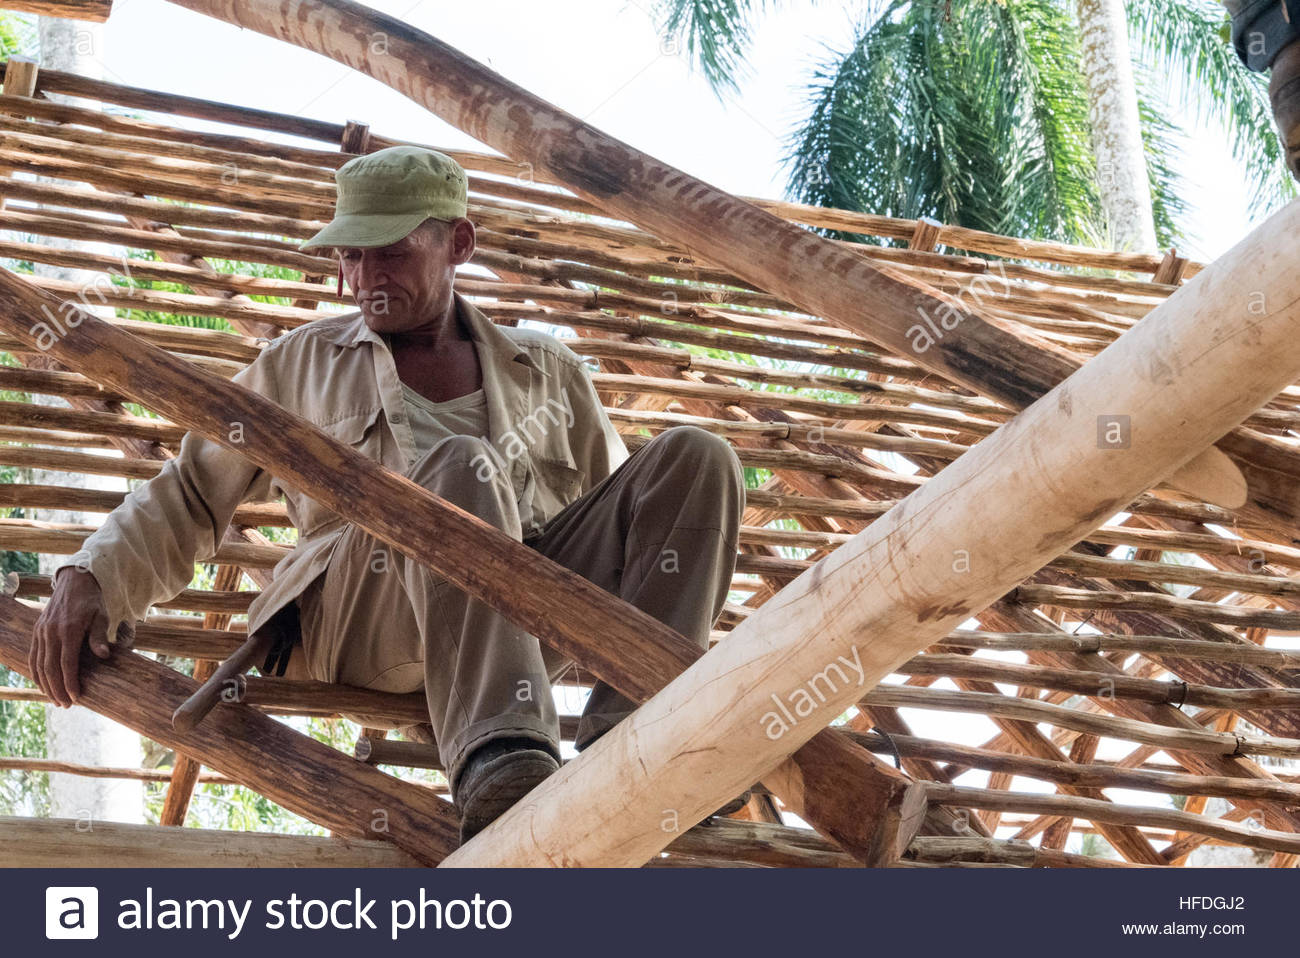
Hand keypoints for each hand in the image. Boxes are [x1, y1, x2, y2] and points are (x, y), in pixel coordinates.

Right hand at [30, 566, 112, 706]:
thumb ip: (100, 637)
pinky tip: (42, 684)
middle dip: (57, 689)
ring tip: (55, 700)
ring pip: (39, 664)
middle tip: (65, 706)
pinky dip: (36, 672)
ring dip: (45, 684)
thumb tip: (103, 656)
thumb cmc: (92, 601)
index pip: (67, 663)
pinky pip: (33, 656)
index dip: (70, 683)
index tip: (75, 698)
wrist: (74, 582)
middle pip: (50, 668)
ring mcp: (41, 632)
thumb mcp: (102, 616)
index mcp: (69, 629)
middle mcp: (51, 632)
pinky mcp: (37, 631)